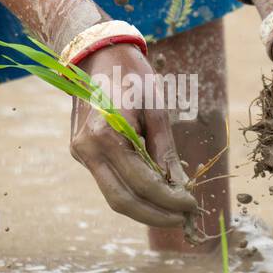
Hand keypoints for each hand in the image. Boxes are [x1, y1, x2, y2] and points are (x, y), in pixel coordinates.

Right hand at [69, 43, 197, 226]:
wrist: (95, 54)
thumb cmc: (132, 75)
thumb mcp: (157, 109)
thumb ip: (166, 152)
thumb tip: (180, 187)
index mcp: (106, 134)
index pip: (141, 183)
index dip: (169, 200)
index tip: (192, 204)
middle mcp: (87, 148)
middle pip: (122, 200)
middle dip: (155, 215)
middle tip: (183, 218)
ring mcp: (80, 152)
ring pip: (113, 196)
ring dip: (143, 208)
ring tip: (172, 210)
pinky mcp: (81, 153)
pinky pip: (108, 181)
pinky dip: (132, 191)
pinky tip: (154, 191)